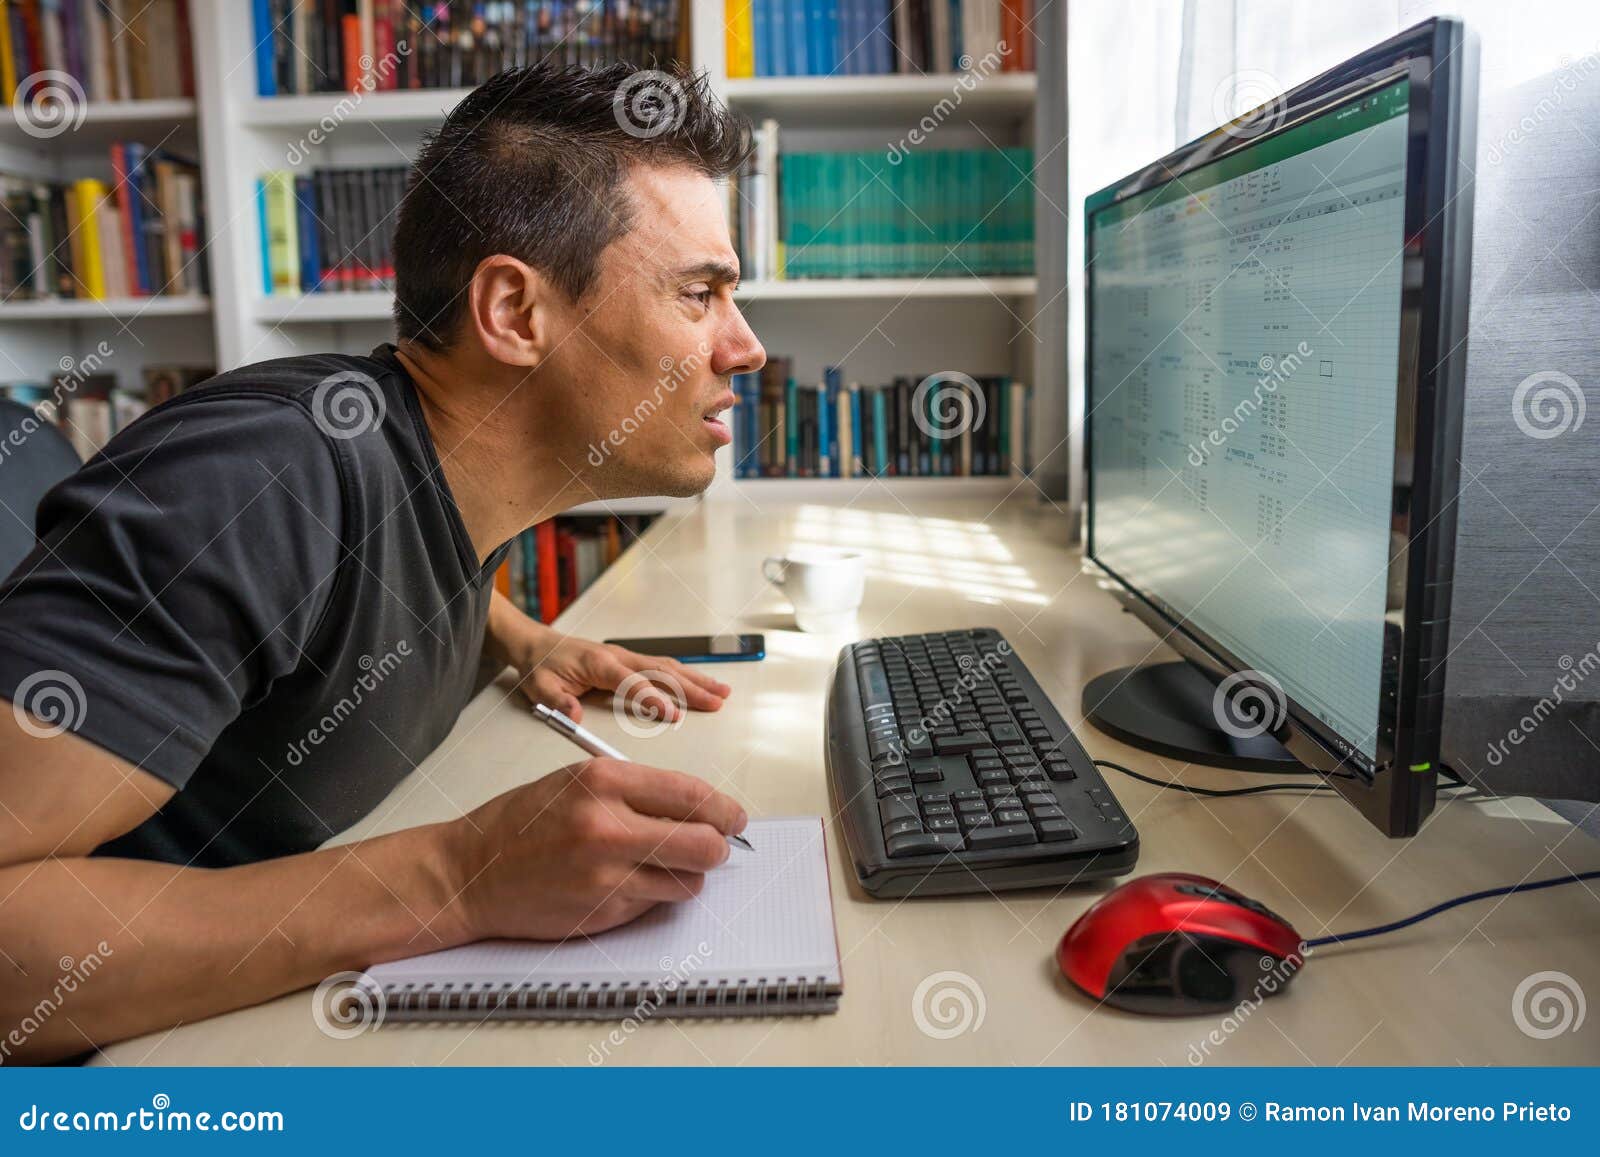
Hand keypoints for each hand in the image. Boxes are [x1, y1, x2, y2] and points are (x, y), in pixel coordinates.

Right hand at [443, 758, 747, 939]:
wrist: (470, 873)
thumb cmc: (522, 824)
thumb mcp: (578, 783)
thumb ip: (638, 791)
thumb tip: (700, 807)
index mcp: (603, 781)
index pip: (692, 793)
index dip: (724, 809)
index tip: (734, 818)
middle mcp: (607, 826)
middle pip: (704, 843)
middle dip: (720, 846)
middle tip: (718, 845)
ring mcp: (606, 875)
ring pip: (688, 881)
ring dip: (689, 875)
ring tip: (666, 865)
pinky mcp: (603, 912)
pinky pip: (656, 904)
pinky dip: (655, 895)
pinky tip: (628, 884)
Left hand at [492, 607, 730, 722]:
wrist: (538, 645)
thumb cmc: (542, 666)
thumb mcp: (541, 688)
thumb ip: (558, 703)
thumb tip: (573, 717)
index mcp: (599, 663)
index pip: (633, 682)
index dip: (655, 699)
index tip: (675, 715)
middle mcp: (619, 656)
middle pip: (663, 671)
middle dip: (692, 688)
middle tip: (717, 701)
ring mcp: (628, 656)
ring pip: (669, 667)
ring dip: (697, 679)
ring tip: (721, 692)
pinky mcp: (631, 660)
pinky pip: (664, 666)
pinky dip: (686, 674)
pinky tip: (702, 683)